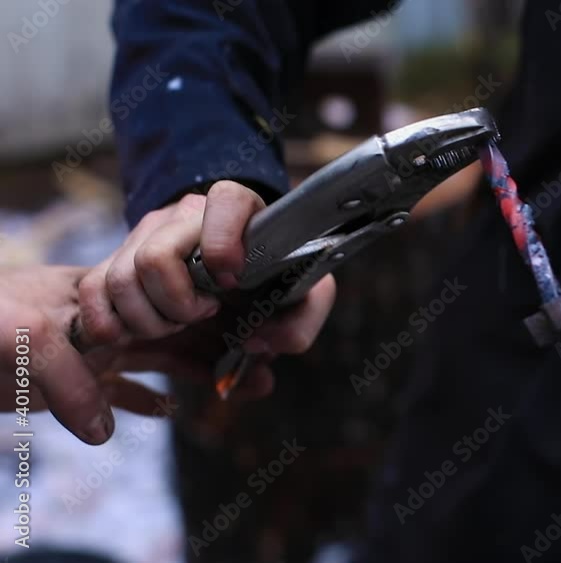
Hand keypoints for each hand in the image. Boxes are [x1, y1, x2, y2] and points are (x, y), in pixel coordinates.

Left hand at [0, 265, 284, 444]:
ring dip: (197, 373)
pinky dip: (142, 399)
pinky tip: (169, 408)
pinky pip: (119, 390)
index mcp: (105, 296)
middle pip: (179, 331)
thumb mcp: (24, 338)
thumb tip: (105, 430)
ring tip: (241, 385)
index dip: (213, 315)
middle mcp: (108, 320)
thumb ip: (73, 379)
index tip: (252, 333)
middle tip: (266, 365)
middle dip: (223, 345)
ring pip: (158, 360)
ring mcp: (91, 350)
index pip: (172, 301)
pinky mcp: (69, 380)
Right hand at [77, 181, 335, 353]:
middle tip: (204, 314)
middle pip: (155, 257)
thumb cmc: (273, 280)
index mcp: (238, 209)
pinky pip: (93, 291)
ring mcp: (146, 234)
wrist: (241, 273)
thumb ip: (299, 324)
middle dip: (178, 304)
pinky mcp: (117, 259)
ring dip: (148, 320)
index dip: (224, 244)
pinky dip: (110, 324)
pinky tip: (138, 332)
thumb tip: (258, 343)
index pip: (226, 201)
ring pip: (119, 279)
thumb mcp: (304, 298)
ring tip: (176, 324)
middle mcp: (185, 215)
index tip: (233, 280)